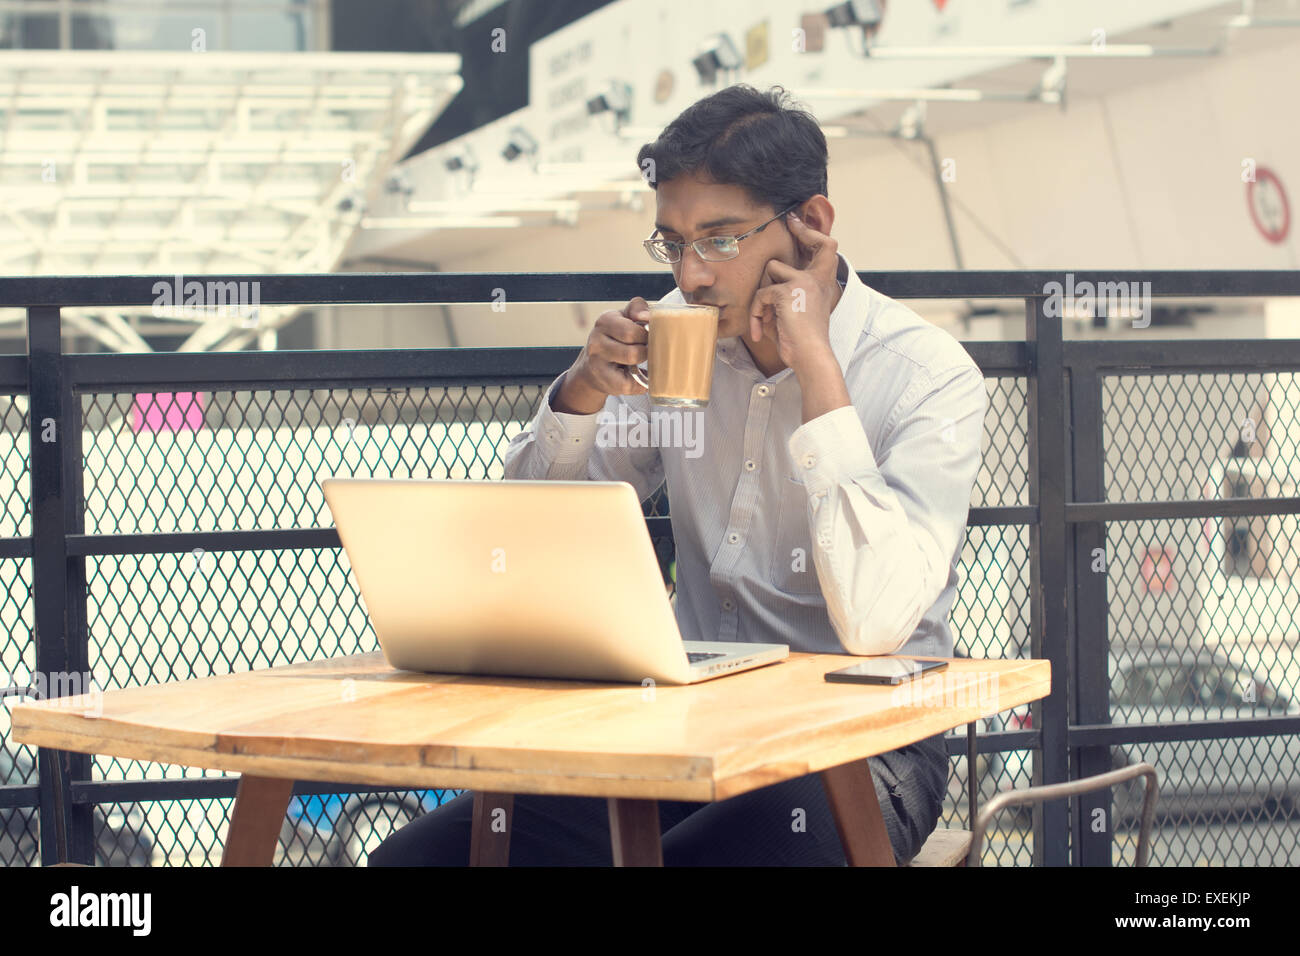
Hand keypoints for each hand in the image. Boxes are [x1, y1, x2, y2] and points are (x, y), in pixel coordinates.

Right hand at [553, 297, 650, 413]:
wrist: (592, 368)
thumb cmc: (616, 339)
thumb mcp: (624, 318)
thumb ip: (637, 308)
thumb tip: (647, 316)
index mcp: (605, 321)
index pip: (632, 330)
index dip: (646, 334)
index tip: (647, 336)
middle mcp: (596, 341)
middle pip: (634, 348)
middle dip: (646, 349)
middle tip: (645, 350)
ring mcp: (598, 362)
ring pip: (632, 361)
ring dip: (642, 363)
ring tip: (639, 361)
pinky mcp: (604, 381)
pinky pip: (632, 383)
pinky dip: (640, 382)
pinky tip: (635, 376)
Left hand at [748, 211, 840, 376]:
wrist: (810, 355)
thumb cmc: (799, 340)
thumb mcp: (792, 312)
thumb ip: (782, 294)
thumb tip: (762, 284)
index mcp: (822, 283)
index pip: (826, 247)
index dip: (811, 232)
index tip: (796, 221)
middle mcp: (817, 277)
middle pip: (806, 242)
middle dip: (800, 230)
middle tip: (791, 220)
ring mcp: (803, 281)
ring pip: (772, 269)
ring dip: (764, 293)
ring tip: (766, 318)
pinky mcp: (786, 290)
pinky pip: (761, 295)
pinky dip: (756, 315)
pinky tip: (759, 332)